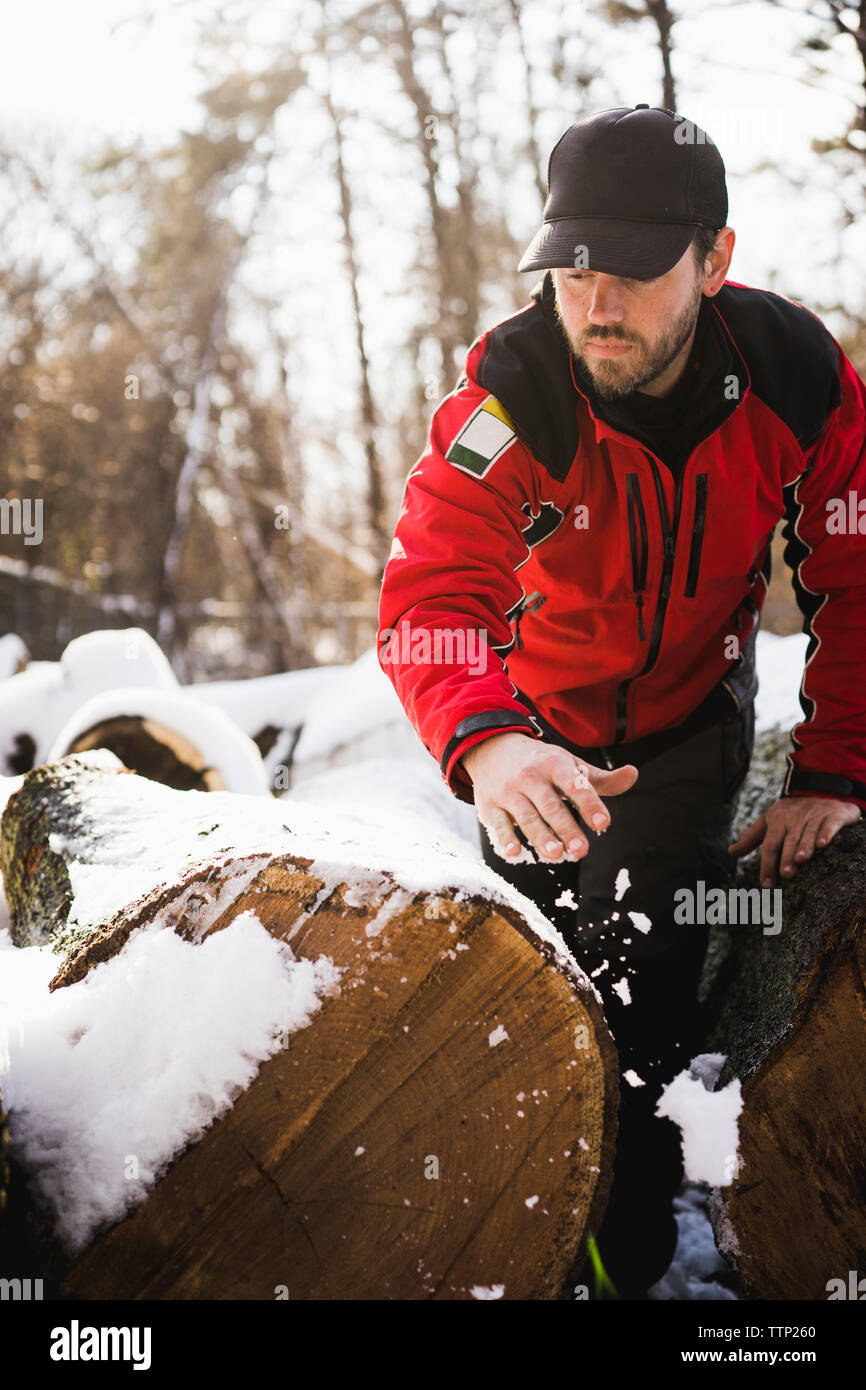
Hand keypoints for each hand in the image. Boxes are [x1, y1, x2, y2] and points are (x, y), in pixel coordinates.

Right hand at [461, 731, 637, 862]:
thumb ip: (599, 779)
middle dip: (565, 827)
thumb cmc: (540, 762)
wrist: (492, 748)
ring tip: (556, 854)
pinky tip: (514, 853)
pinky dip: (505, 839)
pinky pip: (498, 824)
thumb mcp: (568, 764)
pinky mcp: (490, 806)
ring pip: (526, 817)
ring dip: (540, 836)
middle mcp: (530, 776)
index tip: (603, 823)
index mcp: (554, 764)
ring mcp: (508, 792)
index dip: (589, 803)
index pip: (574, 784)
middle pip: (550, 805)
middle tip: (581, 850)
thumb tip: (633, 774)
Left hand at [728, 795, 860, 887]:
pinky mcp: (833, 814)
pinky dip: (826, 833)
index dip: (767, 864)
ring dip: (804, 847)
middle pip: (788, 841)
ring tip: (800, 861)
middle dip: (786, 857)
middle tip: (786, 875)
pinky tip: (823, 844)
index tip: (766, 884)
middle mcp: (795, 818)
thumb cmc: (791, 812)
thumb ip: (751, 837)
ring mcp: (814, 815)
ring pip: (808, 833)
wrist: (821, 790)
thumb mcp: (769, 820)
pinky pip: (829, 824)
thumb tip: (731, 852)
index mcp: (777, 820)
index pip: (769, 844)